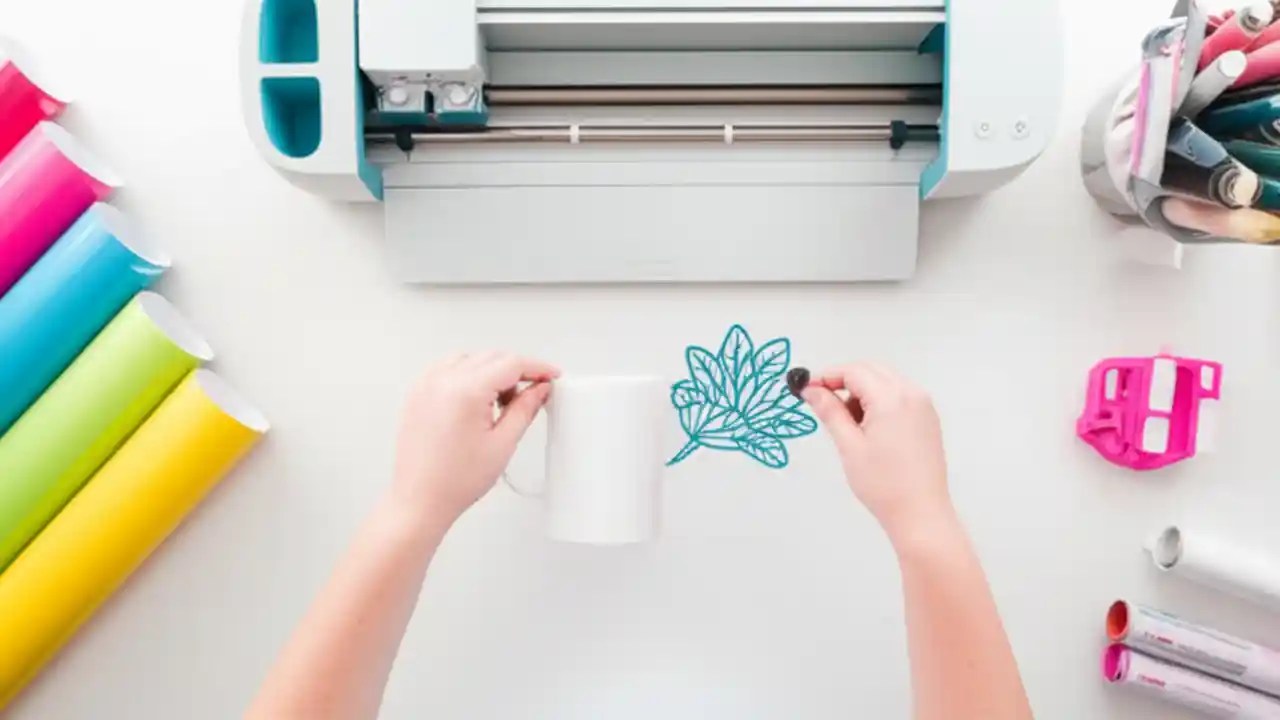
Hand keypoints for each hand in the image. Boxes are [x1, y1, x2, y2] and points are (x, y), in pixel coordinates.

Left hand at [394, 353, 559, 520]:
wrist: (419, 499)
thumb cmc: (454, 481)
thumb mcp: (503, 444)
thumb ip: (525, 409)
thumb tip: (539, 389)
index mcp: (466, 391)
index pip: (511, 364)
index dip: (537, 368)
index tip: (550, 376)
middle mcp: (443, 381)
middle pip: (492, 357)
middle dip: (516, 371)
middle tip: (531, 395)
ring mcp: (426, 384)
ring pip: (471, 359)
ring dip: (492, 371)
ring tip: (500, 404)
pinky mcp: (418, 392)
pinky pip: (449, 367)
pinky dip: (468, 374)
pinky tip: (477, 399)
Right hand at [800, 363, 952, 543]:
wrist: (921, 513)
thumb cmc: (883, 484)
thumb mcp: (849, 446)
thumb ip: (830, 411)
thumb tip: (811, 390)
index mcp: (892, 399)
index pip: (854, 371)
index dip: (827, 377)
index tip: (808, 390)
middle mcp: (912, 394)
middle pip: (871, 370)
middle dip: (844, 381)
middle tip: (823, 405)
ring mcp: (923, 405)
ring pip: (885, 381)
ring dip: (862, 391)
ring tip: (848, 424)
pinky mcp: (928, 418)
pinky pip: (899, 395)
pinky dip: (879, 400)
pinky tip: (869, 427)